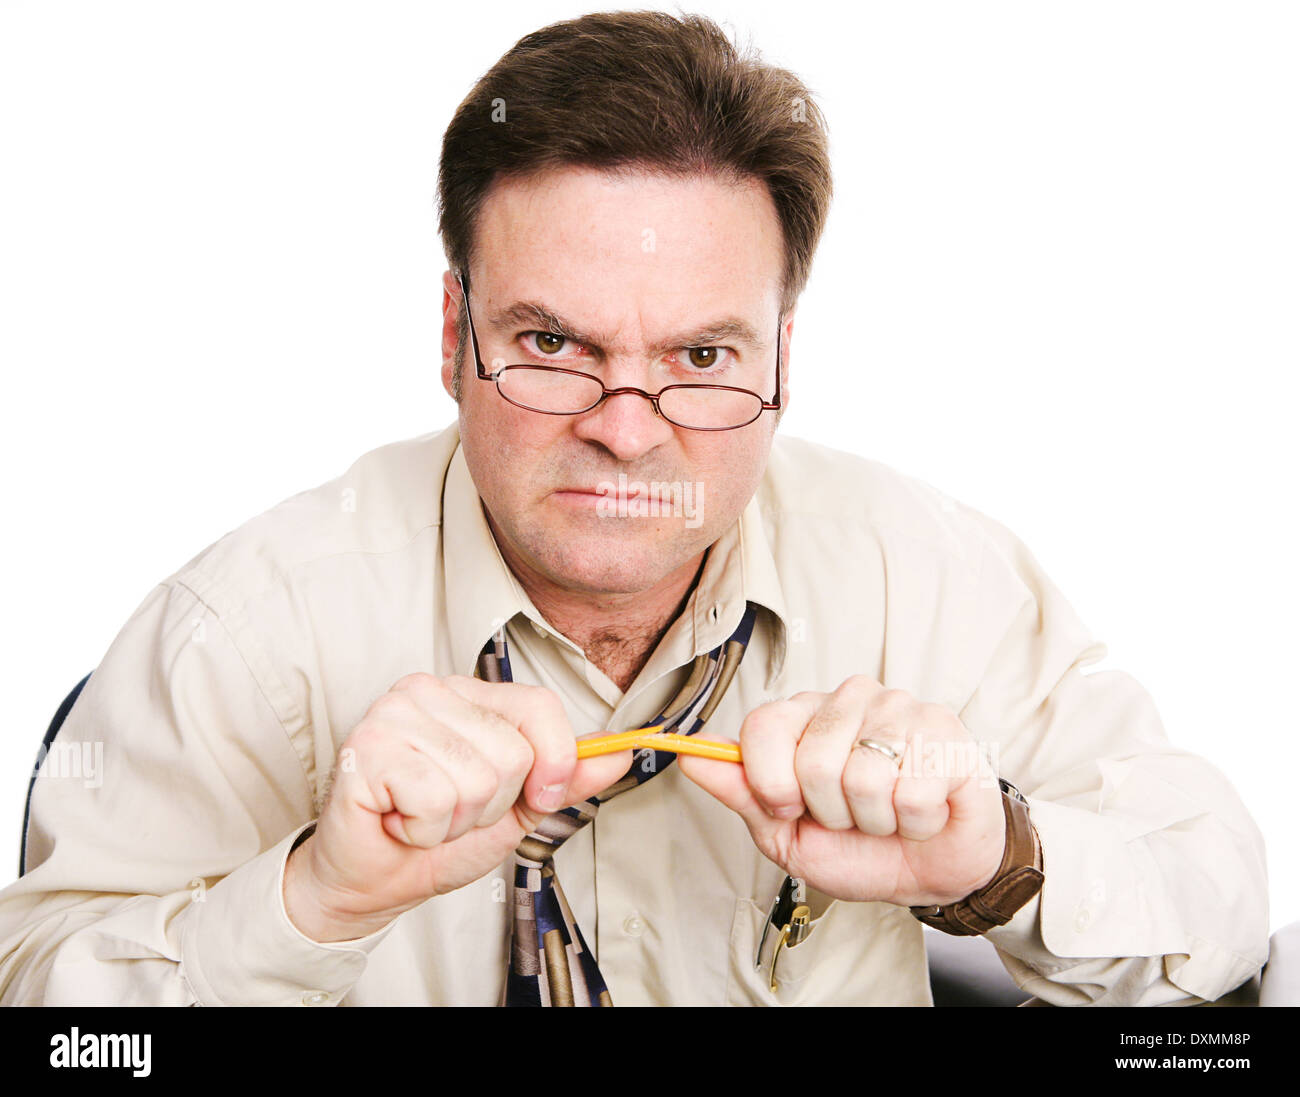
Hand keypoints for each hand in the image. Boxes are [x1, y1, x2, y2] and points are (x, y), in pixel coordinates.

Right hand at [283, 674, 629, 941]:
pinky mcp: (365, 749)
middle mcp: (428, 690)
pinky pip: (434, 798)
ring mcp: (393, 714)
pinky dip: (424, 829)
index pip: (540, 705)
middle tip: (450, 810)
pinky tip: (400, 821)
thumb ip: (566, 777)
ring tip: (423, 816)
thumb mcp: (518, 807)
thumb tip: (619, 754)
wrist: (372, 881)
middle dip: (491, 804)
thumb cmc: (436, 836)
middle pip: (512, 751)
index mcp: (467, 692)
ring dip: (455, 820)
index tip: (536, 795)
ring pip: (476, 778)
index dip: (553, 761)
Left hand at [678, 675, 1005, 906]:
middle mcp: (849, 699)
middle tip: (852, 814)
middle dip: (831, 812)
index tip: (789, 807)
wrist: (934, 866)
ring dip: (875, 819)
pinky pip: (912, 791)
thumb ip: (740, 791)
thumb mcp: (785, 831)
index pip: (762, 726)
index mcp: (804, 716)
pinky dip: (914, 820)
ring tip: (888, 812)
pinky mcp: (943, 729)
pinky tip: (921, 810)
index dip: (771, 782)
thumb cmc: (861, 846)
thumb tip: (688, 756)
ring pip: (863, 778)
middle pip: (812, 761)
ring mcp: (899, 708)